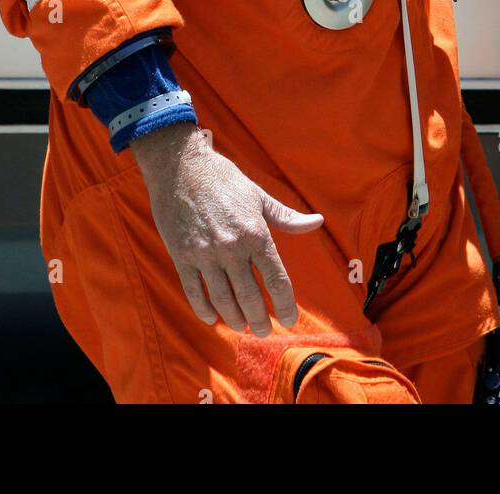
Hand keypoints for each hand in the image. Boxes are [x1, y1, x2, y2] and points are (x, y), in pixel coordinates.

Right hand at [131, 122, 323, 336]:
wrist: (181, 167)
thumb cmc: (224, 180)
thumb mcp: (259, 196)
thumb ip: (287, 217)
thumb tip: (318, 222)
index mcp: (256, 233)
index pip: (276, 279)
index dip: (286, 305)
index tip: (290, 320)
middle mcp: (232, 248)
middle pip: (250, 297)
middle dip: (260, 320)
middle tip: (264, 331)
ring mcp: (205, 254)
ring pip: (223, 300)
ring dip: (235, 319)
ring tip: (243, 326)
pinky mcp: (182, 256)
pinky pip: (194, 292)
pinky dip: (204, 310)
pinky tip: (212, 318)